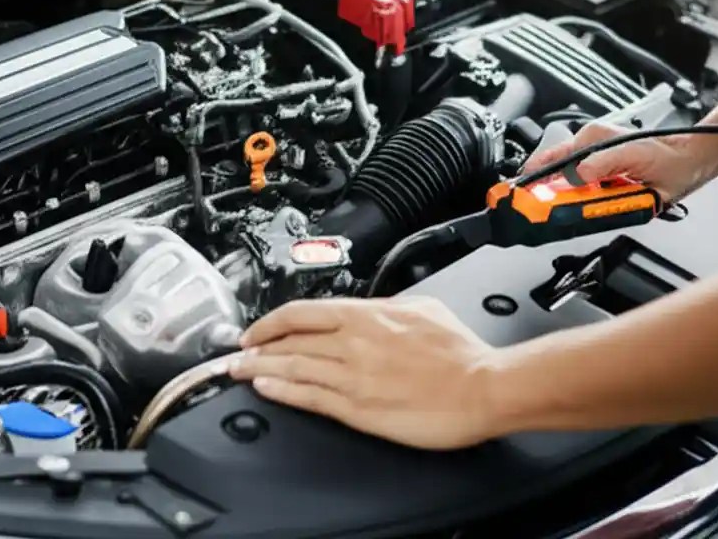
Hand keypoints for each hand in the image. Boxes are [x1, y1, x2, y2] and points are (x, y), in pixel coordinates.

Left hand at [228, 297, 504, 449]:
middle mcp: (352, 343)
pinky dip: (282, 391)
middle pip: (289, 341)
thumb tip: (368, 309)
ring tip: (237, 371)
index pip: (301, 312)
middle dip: (255, 347)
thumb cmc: (460, 352)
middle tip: (234, 352)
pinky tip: (265, 389)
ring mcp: (353, 376)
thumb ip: (384, 308)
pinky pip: (310, 397)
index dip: (270, 321)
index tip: (254, 330)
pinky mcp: (359, 408)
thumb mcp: (420, 308)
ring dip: (259, 369)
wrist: (484, 387)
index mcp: (366, 315)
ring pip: (292, 368)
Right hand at [522, 122, 716, 202]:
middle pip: (553, 178)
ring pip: (566, 192)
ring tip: (564, 215)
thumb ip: (603, 162)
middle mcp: (587, 151)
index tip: (522, 194)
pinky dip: (580, 208)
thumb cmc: (667, 155)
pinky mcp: (601, 183)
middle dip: (548, 196)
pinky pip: (582, 199)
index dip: (533, 177)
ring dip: (567, 205)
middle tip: (542, 213)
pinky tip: (585, 213)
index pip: (549, 158)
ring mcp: (593, 168)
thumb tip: (577, 174)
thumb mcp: (634, 154)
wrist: (689, 164)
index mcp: (589, 139)